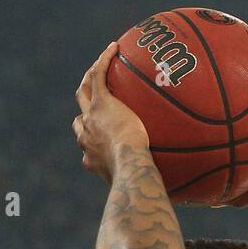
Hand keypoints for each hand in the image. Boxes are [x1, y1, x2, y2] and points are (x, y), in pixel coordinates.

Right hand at [73, 41, 150, 182]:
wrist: (130, 166)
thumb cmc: (137, 181)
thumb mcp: (140, 185)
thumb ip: (147, 185)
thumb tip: (168, 201)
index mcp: (90, 158)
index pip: (86, 144)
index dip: (90, 137)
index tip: (99, 134)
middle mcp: (85, 137)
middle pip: (78, 118)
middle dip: (84, 109)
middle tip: (94, 101)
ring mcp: (91, 117)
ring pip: (84, 91)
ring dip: (90, 78)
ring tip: (101, 66)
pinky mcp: (100, 102)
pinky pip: (99, 75)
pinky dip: (104, 61)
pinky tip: (114, 47)